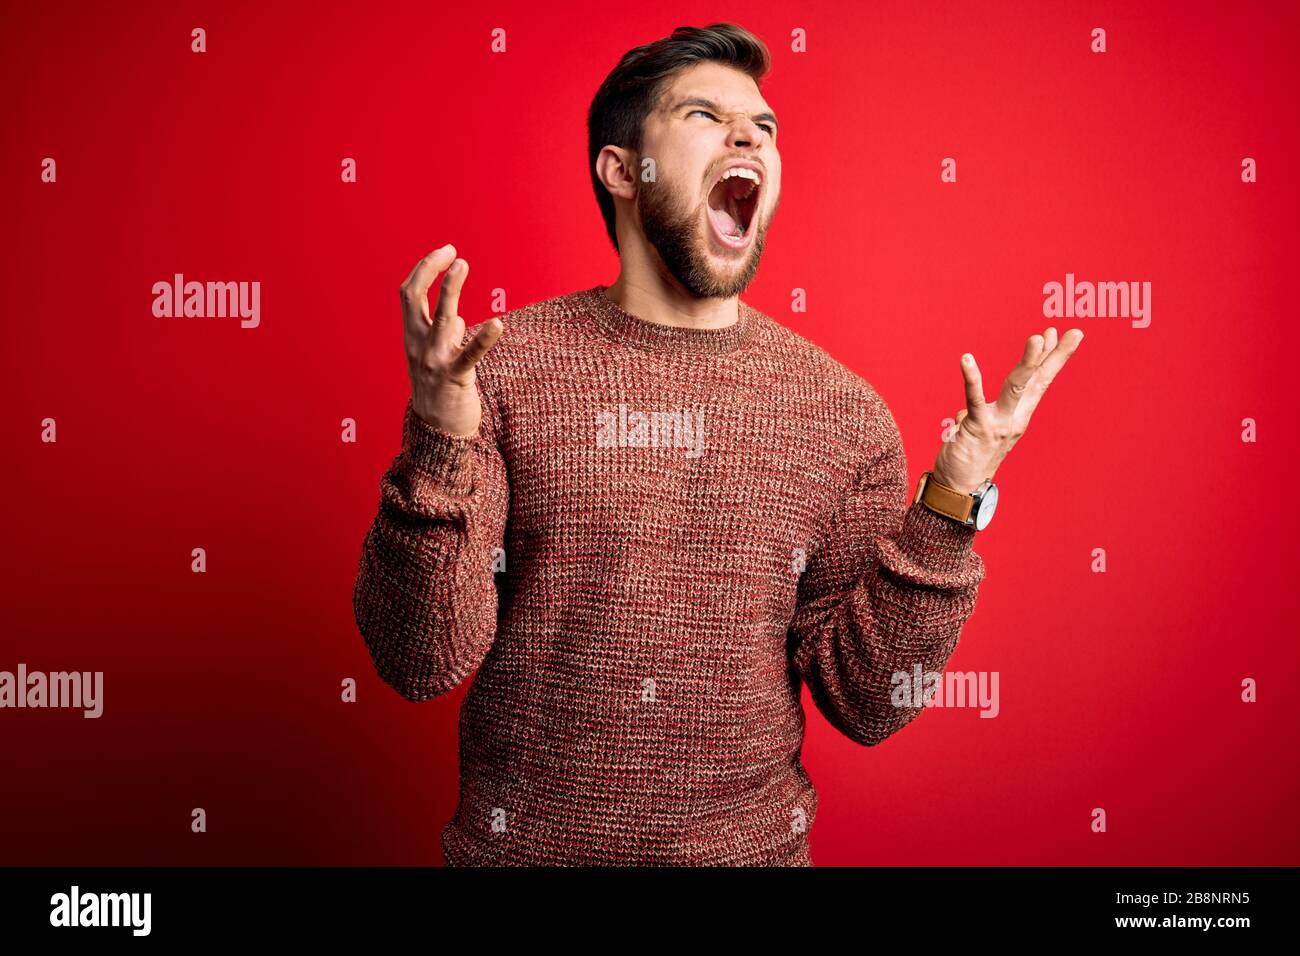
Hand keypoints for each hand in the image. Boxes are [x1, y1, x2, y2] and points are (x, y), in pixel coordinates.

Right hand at [399, 244, 502, 436]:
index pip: (409, 294)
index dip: (424, 269)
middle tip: (452, 251)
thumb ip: (446, 337)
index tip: (444, 252)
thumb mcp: (436, 360)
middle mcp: (418, 346)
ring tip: (462, 264)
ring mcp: (435, 361)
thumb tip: (460, 319)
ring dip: (451, 288)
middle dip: (431, 270)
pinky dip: (484, 339)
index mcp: (412, 338)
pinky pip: (470, 355)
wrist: (438, 435)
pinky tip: (498, 324)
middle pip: (414, 298)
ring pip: (441, 318)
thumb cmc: (441, 392)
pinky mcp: (455, 378)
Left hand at [932, 326, 1083, 493]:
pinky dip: (972, 378)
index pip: (1039, 383)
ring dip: (1028, 362)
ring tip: (1037, 338)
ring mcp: (998, 424)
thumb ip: (978, 416)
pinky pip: (975, 400)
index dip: (1051, 358)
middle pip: (1037, 382)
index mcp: (1018, 417)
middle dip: (1053, 355)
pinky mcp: (978, 429)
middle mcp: (1014, 419)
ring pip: (1016, 388)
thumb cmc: (967, 460)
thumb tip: (966, 410)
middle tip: (1067, 331)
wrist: (958, 490)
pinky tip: (966, 359)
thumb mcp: (978, 432)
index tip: (1062, 334)